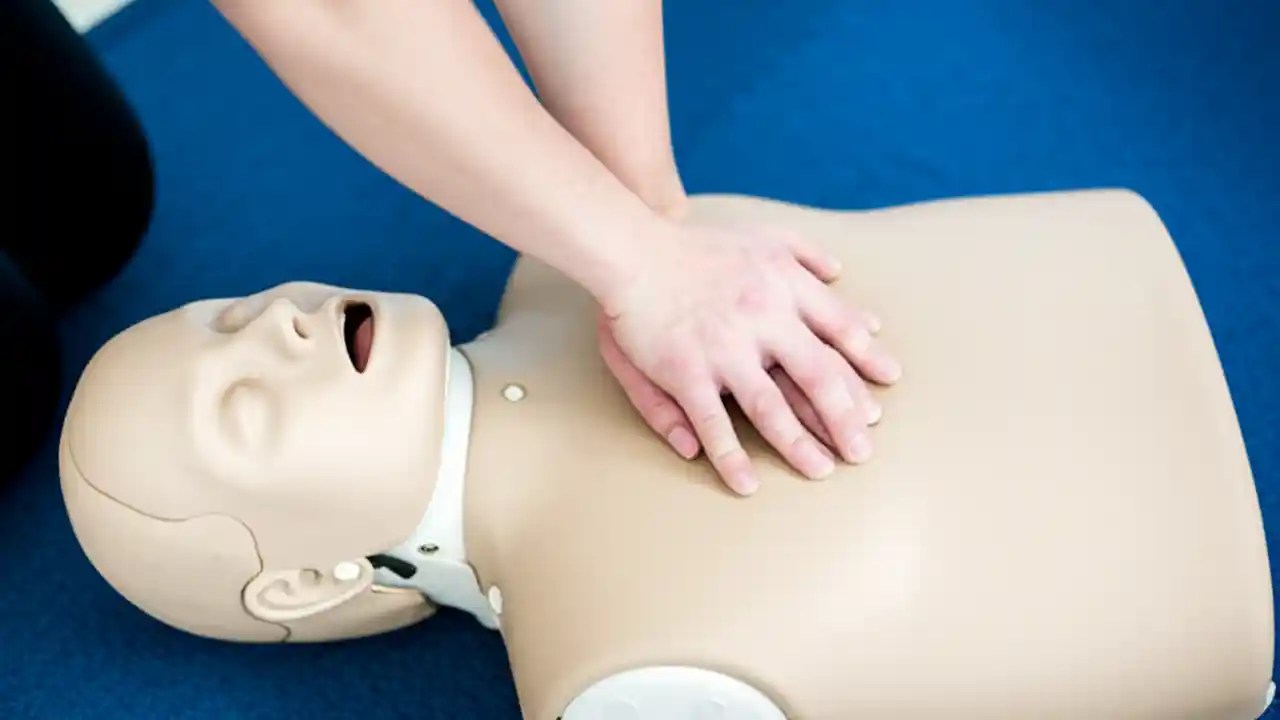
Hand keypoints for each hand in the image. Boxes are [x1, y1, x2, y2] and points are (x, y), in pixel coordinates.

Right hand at [597, 221, 899, 494]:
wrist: (635, 249)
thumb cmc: (700, 246)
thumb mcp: (762, 234)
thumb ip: (804, 251)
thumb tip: (840, 272)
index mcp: (784, 286)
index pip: (838, 327)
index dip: (864, 358)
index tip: (887, 384)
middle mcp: (762, 318)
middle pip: (816, 374)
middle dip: (844, 416)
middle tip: (863, 450)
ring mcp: (723, 348)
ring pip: (771, 406)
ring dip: (798, 443)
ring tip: (821, 471)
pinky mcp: (685, 370)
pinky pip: (713, 422)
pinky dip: (730, 455)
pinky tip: (747, 483)